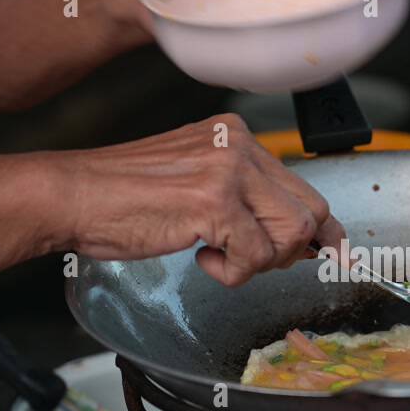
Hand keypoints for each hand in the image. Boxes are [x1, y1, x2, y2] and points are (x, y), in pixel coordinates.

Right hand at [48, 114, 346, 285]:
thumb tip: (298, 235)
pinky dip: (233, 273)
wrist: (72, 196)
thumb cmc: (125, 198)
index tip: (337, 254)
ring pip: (291, 234)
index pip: (303, 186)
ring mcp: (228, 172)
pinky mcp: (213, 203)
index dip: (325, 229)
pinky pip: (256, 256)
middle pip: (309, 210)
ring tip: (219, 257)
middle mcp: (238, 146)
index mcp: (236, 137)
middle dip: (291, 250)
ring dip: (261, 262)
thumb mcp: (196, 182)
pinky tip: (201, 259)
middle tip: (252, 261)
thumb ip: (244, 198)